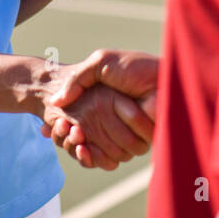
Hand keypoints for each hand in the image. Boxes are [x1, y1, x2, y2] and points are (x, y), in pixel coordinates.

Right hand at [42, 49, 160, 167]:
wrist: (165, 80)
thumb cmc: (135, 67)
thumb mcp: (101, 62)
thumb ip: (77, 79)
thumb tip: (54, 102)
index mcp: (103, 97)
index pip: (78, 116)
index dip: (64, 123)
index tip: (53, 123)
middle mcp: (112, 115)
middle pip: (83, 134)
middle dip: (68, 136)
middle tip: (57, 130)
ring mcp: (124, 129)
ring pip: (96, 146)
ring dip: (80, 145)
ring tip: (72, 137)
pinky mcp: (137, 141)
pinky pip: (114, 155)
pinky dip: (96, 154)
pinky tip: (83, 147)